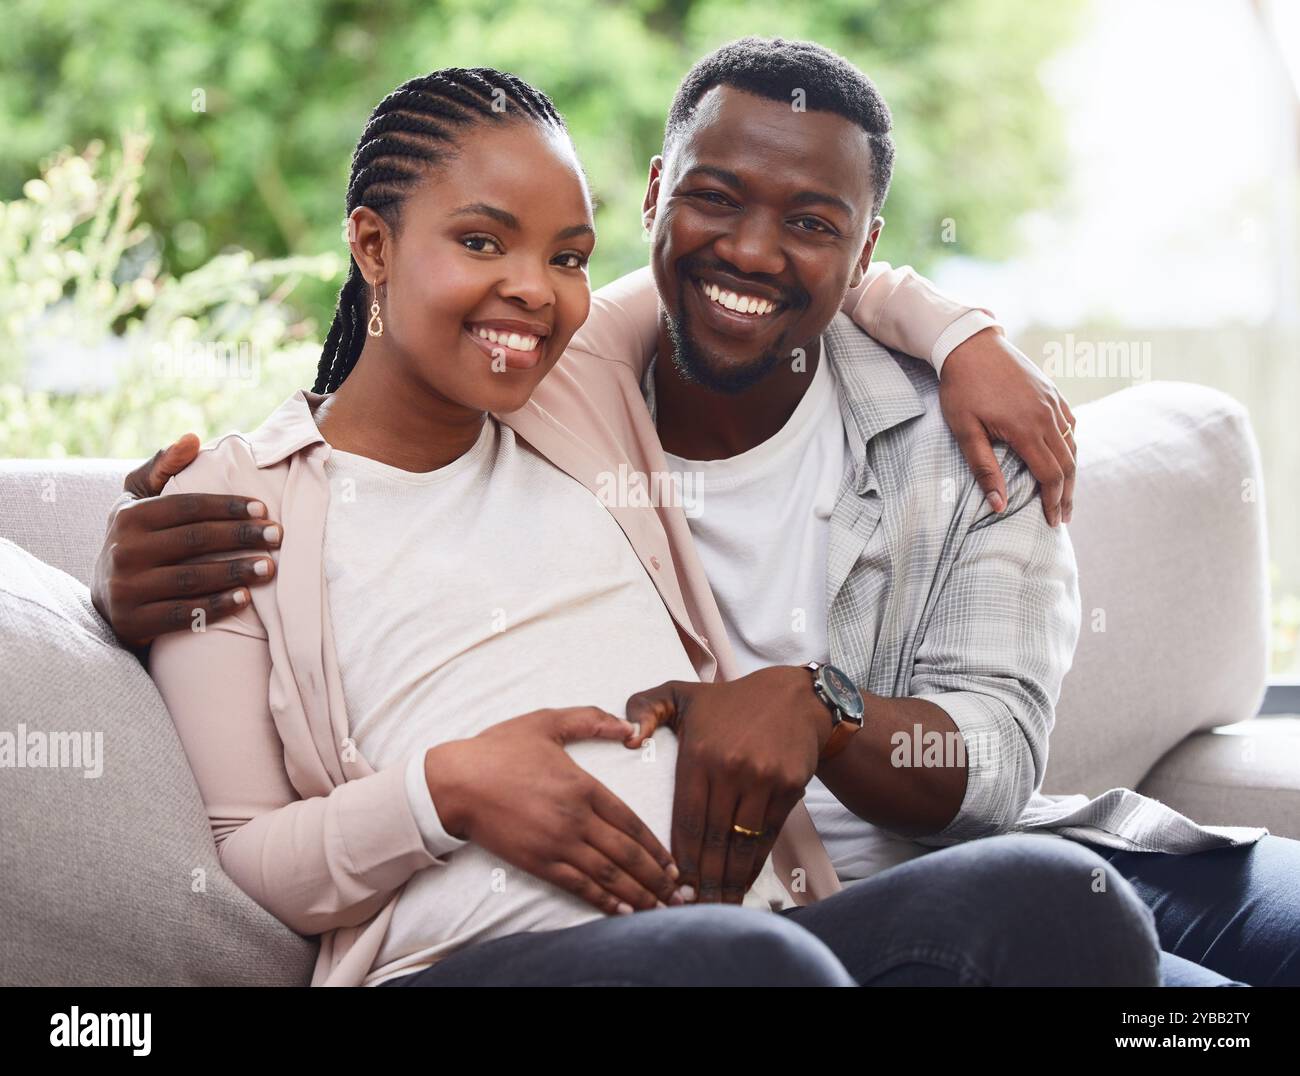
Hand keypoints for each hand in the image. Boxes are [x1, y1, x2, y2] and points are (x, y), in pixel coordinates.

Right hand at [91, 434, 281, 646]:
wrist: (106, 599)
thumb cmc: (135, 539)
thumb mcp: (138, 500)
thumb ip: (163, 467)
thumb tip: (192, 438)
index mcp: (129, 516)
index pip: (187, 507)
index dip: (228, 507)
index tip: (264, 509)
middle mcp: (124, 551)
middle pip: (194, 540)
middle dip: (241, 536)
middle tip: (277, 536)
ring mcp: (127, 589)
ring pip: (192, 579)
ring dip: (235, 572)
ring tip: (269, 566)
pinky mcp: (134, 622)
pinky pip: (184, 615)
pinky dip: (217, 606)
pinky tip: (245, 598)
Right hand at [425, 707, 683, 915]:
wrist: (455, 782)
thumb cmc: (499, 749)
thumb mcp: (547, 722)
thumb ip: (590, 720)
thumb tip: (630, 726)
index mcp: (582, 786)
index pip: (631, 821)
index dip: (656, 846)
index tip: (673, 862)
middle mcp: (575, 819)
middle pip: (626, 854)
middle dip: (656, 877)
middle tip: (680, 894)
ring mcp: (556, 844)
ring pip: (608, 875)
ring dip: (638, 894)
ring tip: (661, 908)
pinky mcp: (537, 862)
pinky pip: (578, 886)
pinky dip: (604, 900)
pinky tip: (623, 912)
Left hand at [624, 667, 827, 904]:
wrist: (794, 698)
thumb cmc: (730, 701)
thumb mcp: (681, 693)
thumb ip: (644, 706)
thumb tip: (627, 737)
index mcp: (699, 753)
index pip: (686, 818)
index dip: (680, 857)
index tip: (672, 884)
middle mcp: (730, 768)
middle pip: (713, 838)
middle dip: (703, 879)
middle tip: (692, 907)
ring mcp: (762, 779)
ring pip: (740, 842)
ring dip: (729, 880)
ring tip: (718, 906)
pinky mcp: (788, 788)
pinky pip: (767, 835)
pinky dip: (754, 863)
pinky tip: (743, 882)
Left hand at [939, 327, 1076, 525]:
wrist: (970, 344)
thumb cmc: (961, 388)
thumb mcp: (964, 430)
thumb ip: (983, 468)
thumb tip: (999, 505)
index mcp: (1026, 429)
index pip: (1050, 475)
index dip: (1053, 501)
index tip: (1052, 522)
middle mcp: (1047, 416)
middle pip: (1068, 464)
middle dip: (1067, 494)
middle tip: (1064, 518)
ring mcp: (1053, 402)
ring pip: (1072, 445)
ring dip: (1071, 473)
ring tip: (1066, 494)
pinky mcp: (1052, 391)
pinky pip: (1070, 424)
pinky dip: (1070, 446)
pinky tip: (1064, 457)